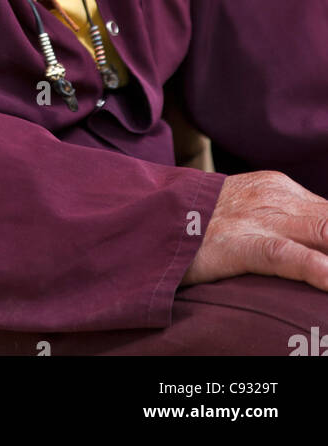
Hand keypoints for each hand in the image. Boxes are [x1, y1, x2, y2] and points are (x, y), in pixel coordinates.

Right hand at [181, 170, 327, 290]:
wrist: (156, 213)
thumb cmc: (206, 220)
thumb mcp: (248, 207)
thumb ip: (285, 221)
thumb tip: (316, 244)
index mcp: (279, 188)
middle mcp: (275, 198)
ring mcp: (257, 219)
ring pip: (321, 232)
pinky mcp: (238, 244)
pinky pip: (284, 254)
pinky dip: (312, 267)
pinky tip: (327, 279)